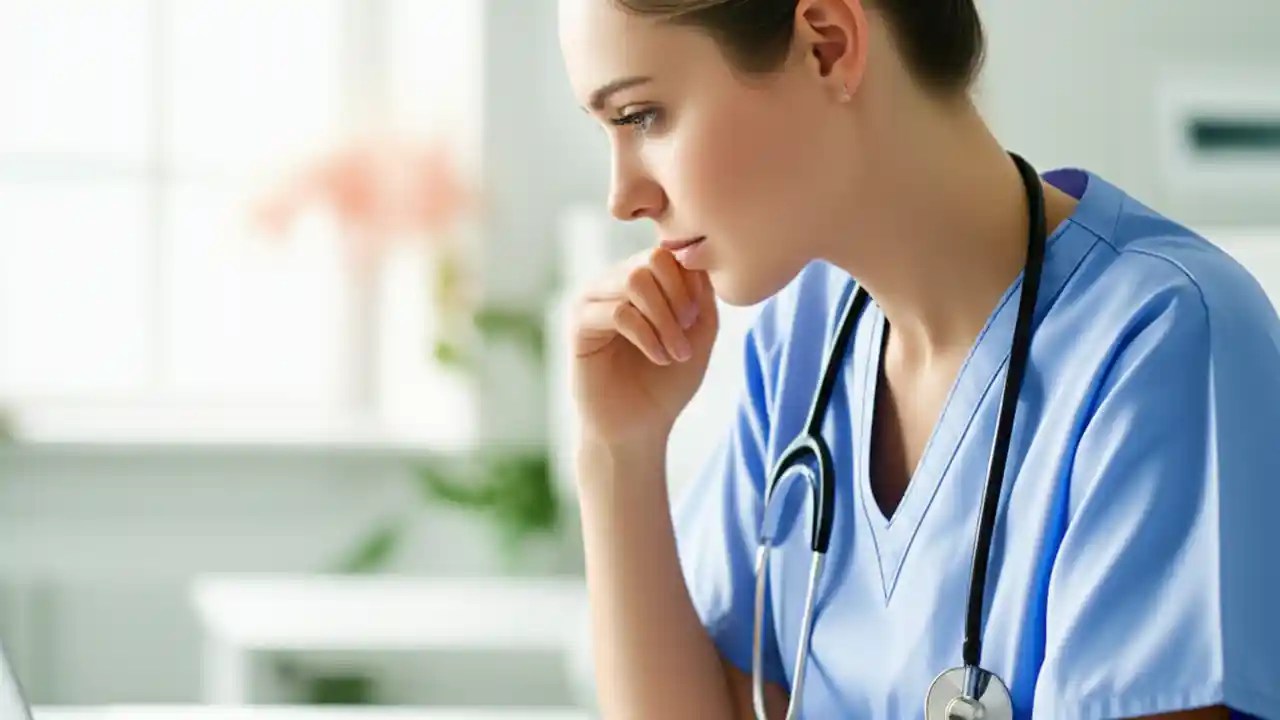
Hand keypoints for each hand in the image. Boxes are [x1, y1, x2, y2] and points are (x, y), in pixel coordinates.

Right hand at [571, 247, 718, 446]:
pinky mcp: (579, 325)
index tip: (698, 319)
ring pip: (634, 281)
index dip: (690, 281)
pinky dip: (647, 336)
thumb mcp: (700, 334)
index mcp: (640, 280)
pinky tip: (659, 358)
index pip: (668, 252)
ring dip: (665, 319)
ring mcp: (593, 301)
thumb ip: (702, 295)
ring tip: (676, 353)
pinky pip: (618, 312)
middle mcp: (613, 283)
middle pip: (651, 259)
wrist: (638, 428)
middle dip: (679, 297)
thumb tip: (697, 259)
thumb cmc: (668, 383)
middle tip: (688, 332)